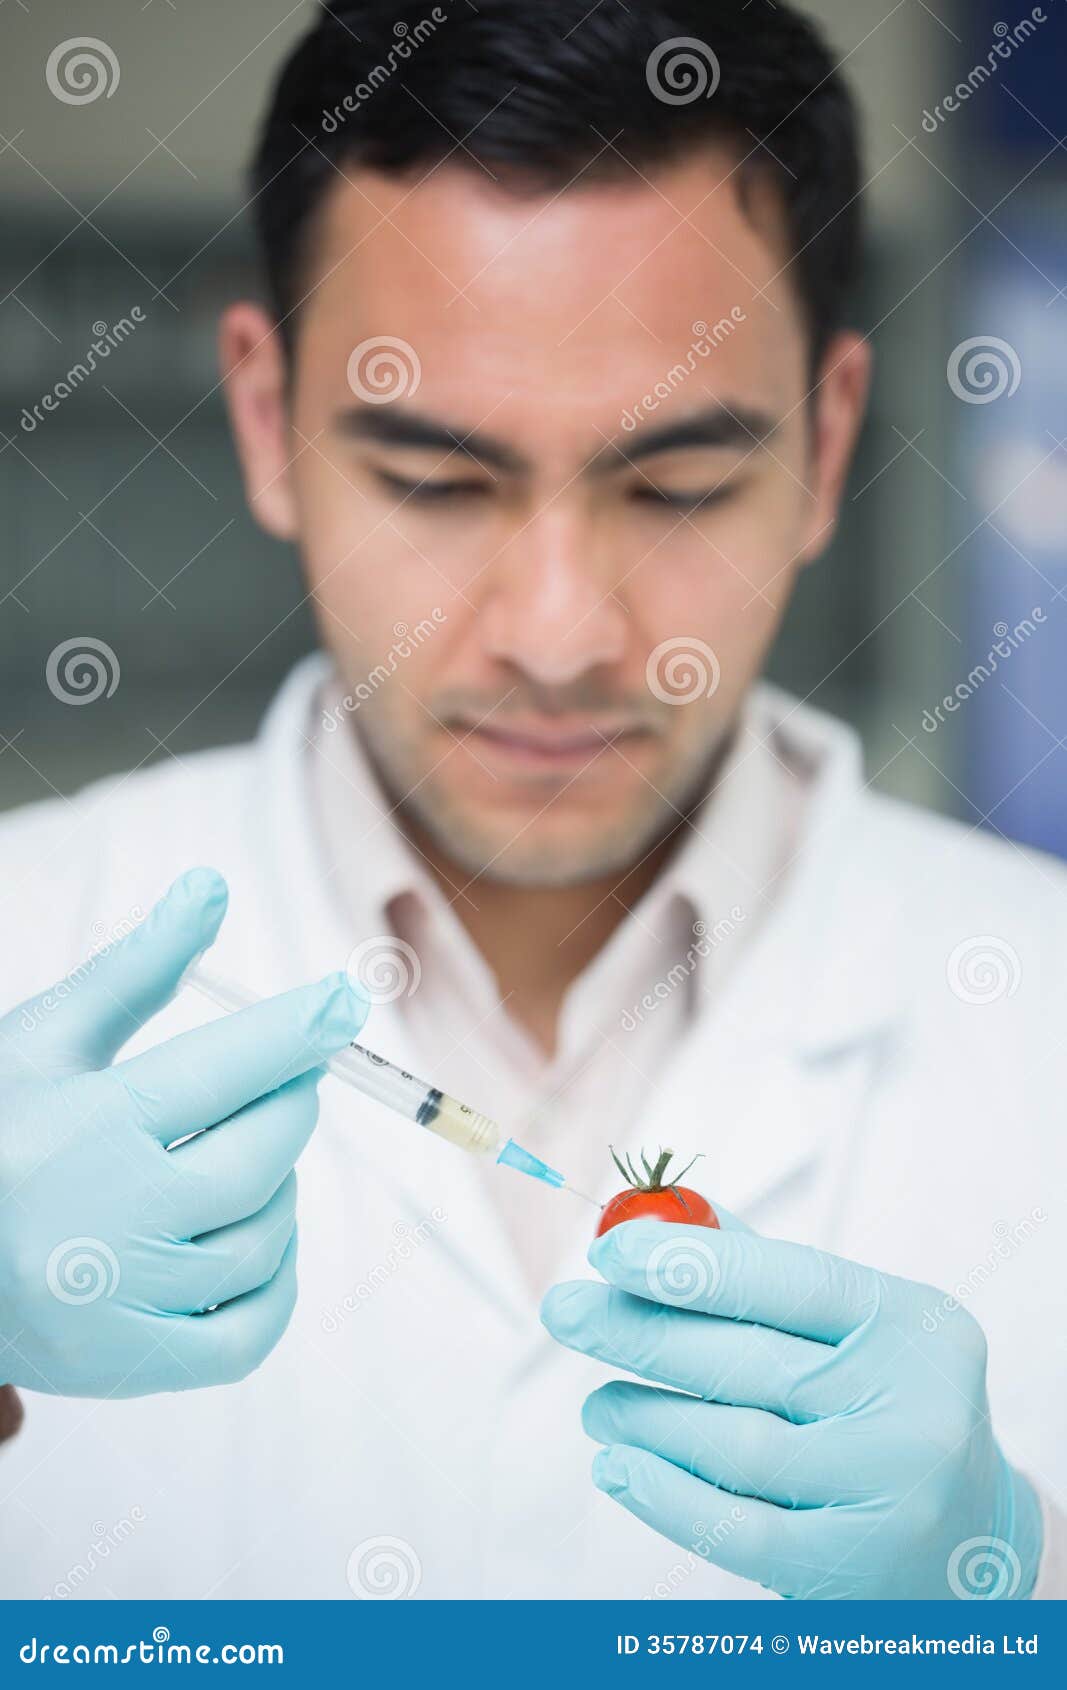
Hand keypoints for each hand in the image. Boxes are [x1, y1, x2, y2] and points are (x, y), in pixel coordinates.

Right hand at [0, 868, 366, 1397]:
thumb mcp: (45, 1042)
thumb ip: (135, 968)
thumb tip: (212, 886)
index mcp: (86, 1127)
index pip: (224, 1070)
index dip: (296, 1031)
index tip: (345, 1001)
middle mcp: (107, 1220)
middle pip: (258, 1157)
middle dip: (288, 1105)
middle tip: (288, 1078)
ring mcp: (118, 1304)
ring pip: (261, 1241)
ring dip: (280, 1188)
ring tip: (253, 1153)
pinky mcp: (124, 1367)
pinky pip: (245, 1336)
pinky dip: (275, 1284)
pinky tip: (261, 1237)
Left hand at [541, 1213, 1042, 1598]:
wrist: (971, 1545)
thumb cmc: (886, 1405)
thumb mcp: (856, 1330)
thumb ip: (762, 1272)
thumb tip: (652, 1216)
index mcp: (911, 1322)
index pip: (789, 1279)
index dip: (690, 1263)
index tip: (607, 1251)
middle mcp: (913, 1402)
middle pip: (747, 1360)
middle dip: (639, 1333)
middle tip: (565, 1311)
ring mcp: (889, 1490)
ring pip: (734, 1444)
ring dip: (644, 1419)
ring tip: (597, 1406)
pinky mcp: (855, 1567)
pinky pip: (737, 1528)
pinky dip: (664, 1496)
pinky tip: (618, 1467)